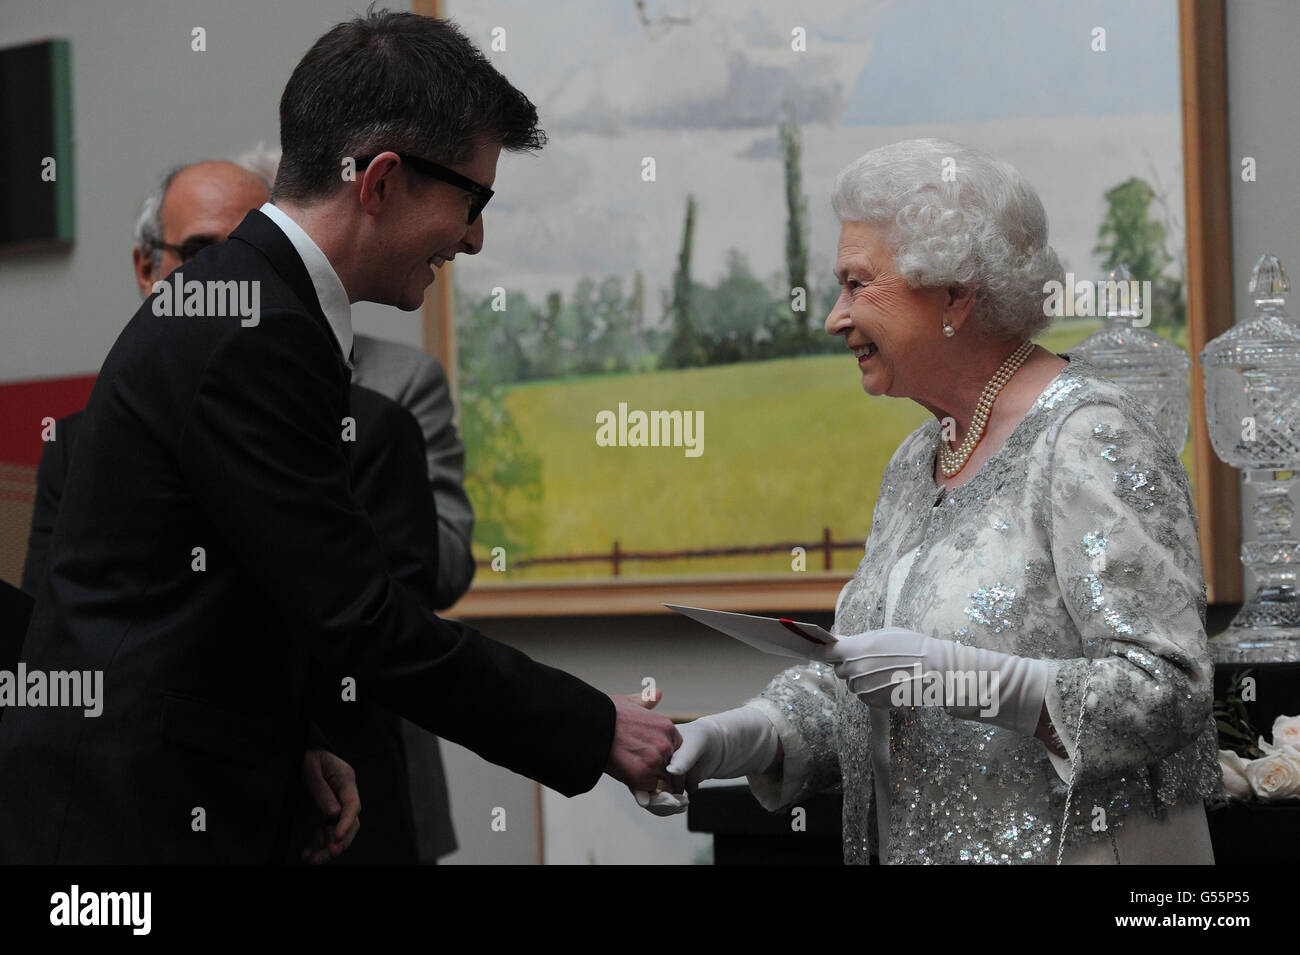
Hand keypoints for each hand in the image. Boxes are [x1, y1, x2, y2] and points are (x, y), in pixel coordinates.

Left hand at [300, 748, 359, 863]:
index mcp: (346, 780)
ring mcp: (333, 807)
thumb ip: (320, 789)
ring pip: (336, 833)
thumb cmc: (307, 756)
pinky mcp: (321, 815)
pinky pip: (321, 834)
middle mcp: (343, 796)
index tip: (336, 836)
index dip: (346, 823)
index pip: (353, 805)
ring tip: (312, 859)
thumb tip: (333, 813)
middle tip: (330, 853)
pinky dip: (315, 846)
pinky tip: (306, 854)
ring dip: (326, 848)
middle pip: (350, 823)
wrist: (301, 753)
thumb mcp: (310, 767)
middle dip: (341, 841)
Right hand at [605, 690, 682, 795]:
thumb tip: (657, 694)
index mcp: (667, 728)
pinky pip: (650, 790)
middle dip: (663, 774)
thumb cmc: (607, 714)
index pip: (678, 752)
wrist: (590, 725)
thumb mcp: (631, 703)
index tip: (659, 765)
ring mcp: (655, 761)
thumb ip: (647, 701)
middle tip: (649, 777)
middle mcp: (666, 744)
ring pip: (663, 782)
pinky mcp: (642, 776)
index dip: (668, 760)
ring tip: (639, 781)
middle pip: (673, 769)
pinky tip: (632, 783)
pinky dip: (644, 791)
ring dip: (654, 784)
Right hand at [635, 706, 780, 816]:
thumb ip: (685, 756)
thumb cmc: (714, 735)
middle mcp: (658, 757)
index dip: (642, 785)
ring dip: (666, 805)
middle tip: (676, 803)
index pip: (641, 768)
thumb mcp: (700, 741)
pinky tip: (685, 803)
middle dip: (656, 799)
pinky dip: (674, 804)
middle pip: (646, 785)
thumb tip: (671, 771)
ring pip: (657, 795)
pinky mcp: (680, 782)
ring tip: (682, 804)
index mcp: (656, 743)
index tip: (650, 800)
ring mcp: (668, 771)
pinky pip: (670, 799)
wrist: (733, 744)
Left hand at [825, 627, 1047, 737]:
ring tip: (883, 670)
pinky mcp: (873, 702)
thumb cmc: (913, 646)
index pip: (829, 651)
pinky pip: (863, 695)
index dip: (829, 650)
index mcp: (857, 649)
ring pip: (852, 683)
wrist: (937, 671)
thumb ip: (859, 640)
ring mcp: (864, 689)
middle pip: (840, 668)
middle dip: (849, 664)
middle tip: (869, 658)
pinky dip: (870, 689)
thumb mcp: (885, 634)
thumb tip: (840, 642)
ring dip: (860, 677)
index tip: (828, 649)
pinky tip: (888, 681)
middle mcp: (856, 670)